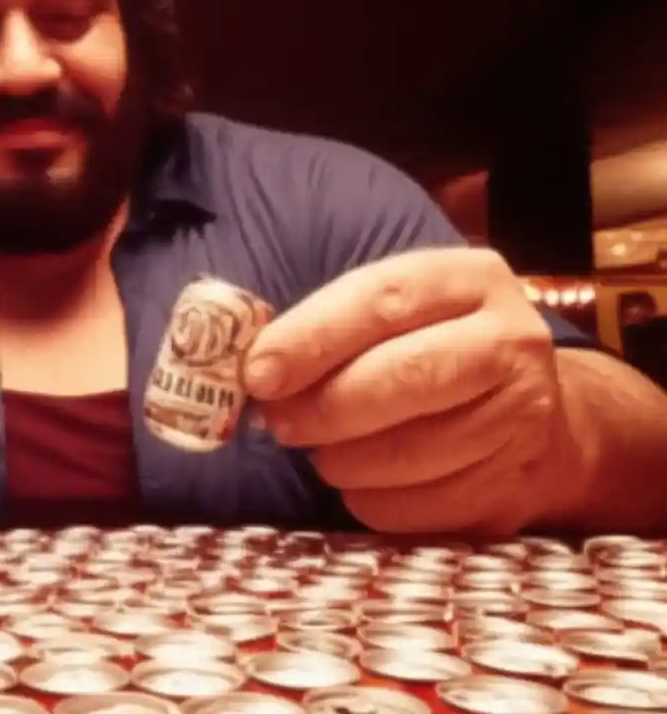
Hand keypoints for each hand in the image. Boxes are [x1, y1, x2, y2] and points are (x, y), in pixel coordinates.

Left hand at [243, 248, 582, 534]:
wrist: (534, 420)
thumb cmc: (429, 354)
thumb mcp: (392, 317)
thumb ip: (327, 329)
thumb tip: (253, 373)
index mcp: (468, 280)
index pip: (384, 299)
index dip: (312, 337)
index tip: (258, 373)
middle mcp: (510, 341)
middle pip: (405, 376)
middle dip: (323, 407)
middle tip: (278, 424)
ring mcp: (523, 417)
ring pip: (410, 452)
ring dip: (342, 461)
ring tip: (321, 453)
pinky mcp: (512, 486)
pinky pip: (419, 507)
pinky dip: (372, 501)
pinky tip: (362, 483)